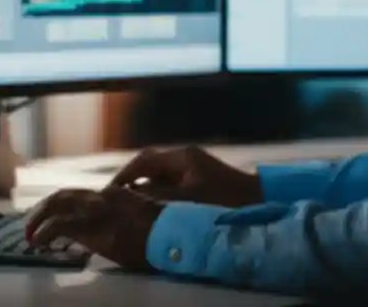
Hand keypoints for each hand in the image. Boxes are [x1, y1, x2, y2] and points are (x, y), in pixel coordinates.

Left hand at [24, 186, 163, 270]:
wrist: (171, 235)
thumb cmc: (164, 232)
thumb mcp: (142, 220)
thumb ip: (124, 216)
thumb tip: (115, 226)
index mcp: (114, 194)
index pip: (80, 196)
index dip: (63, 207)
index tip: (53, 219)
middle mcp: (101, 196)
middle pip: (63, 196)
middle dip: (44, 210)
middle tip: (33, 224)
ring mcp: (95, 209)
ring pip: (56, 205)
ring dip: (38, 219)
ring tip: (30, 235)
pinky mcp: (90, 225)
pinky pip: (58, 226)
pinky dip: (43, 233)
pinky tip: (38, 243)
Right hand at [110, 145, 261, 206]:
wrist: (258, 201)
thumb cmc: (225, 198)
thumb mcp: (188, 199)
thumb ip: (158, 197)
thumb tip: (131, 197)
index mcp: (182, 157)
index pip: (144, 160)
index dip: (124, 175)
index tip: (110, 191)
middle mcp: (186, 159)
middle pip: (150, 165)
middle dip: (132, 180)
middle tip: (116, 199)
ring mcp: (193, 169)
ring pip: (160, 176)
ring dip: (145, 188)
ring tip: (130, 206)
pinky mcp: (200, 181)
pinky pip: (171, 184)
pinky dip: (159, 194)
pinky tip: (153, 209)